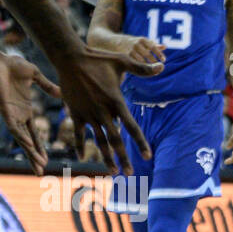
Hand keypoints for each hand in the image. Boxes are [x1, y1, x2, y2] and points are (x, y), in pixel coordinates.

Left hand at [0, 52, 59, 175]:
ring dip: (30, 152)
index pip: (34, 134)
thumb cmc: (12, 65)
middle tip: (40, 172)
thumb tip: (61, 93)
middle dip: (34, 157)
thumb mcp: (35, 76)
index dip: (40, 147)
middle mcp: (18, 116)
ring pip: (22, 139)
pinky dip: (22, 138)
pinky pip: (15, 128)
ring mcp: (11, 114)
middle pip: (28, 142)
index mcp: (25, 111)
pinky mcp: (4, 110)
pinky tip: (30, 147)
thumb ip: (47, 86)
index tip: (46, 160)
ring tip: (39, 164)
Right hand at [54, 45, 161, 173]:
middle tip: (130, 174)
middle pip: (116, 139)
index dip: (141, 142)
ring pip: (99, 140)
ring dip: (106, 157)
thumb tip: (162, 67)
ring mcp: (88, 113)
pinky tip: (82, 158)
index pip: (132, 127)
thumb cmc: (98, 58)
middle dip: (124, 157)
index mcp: (116, 101)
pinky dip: (79, 145)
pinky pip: (78, 133)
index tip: (148, 156)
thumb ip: (142, 69)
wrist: (69, 57)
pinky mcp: (75, 113)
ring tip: (113, 172)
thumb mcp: (122, 61)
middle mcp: (103, 111)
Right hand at [127, 36, 165, 68]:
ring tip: (154, 71)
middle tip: (160, 68)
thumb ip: (154, 45)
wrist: (118, 42)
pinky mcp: (126, 55)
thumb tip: (165, 47)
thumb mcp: (144, 42)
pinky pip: (135, 63)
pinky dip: (141, 67)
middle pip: (147, 54)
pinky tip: (146, 71)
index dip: (159, 54)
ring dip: (148, 66)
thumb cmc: (135, 43)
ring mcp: (131, 49)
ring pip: (141, 60)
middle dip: (154, 62)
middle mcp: (137, 44)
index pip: (153, 47)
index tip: (164, 60)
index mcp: (143, 40)